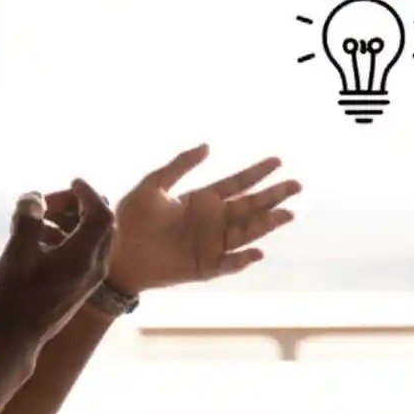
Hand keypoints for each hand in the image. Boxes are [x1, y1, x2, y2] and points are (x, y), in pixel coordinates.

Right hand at [0, 181, 115, 343]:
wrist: (14, 337)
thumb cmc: (13, 296)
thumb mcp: (17, 252)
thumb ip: (28, 219)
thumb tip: (35, 196)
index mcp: (85, 257)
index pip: (100, 214)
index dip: (88, 193)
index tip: (70, 181)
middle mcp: (95, 267)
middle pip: (101, 224)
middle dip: (77, 206)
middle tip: (48, 203)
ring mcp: (90, 278)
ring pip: (92, 238)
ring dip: (70, 221)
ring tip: (38, 219)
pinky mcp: (80, 286)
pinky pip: (84, 253)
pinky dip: (67, 238)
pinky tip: (39, 238)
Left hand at [106, 144, 302, 293]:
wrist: (116, 252)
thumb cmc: (130, 218)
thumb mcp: (153, 185)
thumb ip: (180, 166)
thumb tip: (208, 146)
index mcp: (203, 200)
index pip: (238, 183)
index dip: (257, 172)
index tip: (278, 161)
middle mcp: (214, 221)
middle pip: (250, 206)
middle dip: (274, 196)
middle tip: (297, 185)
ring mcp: (212, 244)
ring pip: (247, 232)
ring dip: (267, 224)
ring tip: (288, 214)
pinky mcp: (205, 267)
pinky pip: (229, 264)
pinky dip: (243, 260)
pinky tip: (257, 252)